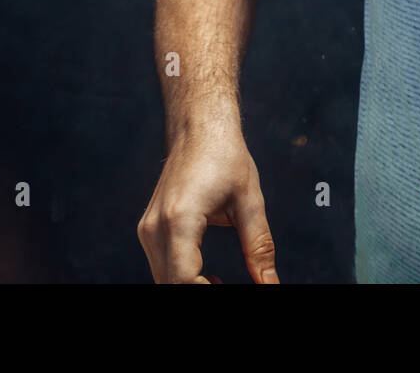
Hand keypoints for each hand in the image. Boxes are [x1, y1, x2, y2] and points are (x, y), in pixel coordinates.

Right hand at [138, 127, 279, 283]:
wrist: (199, 127)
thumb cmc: (226, 157)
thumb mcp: (250, 201)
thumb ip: (259, 246)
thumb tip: (271, 283)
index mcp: (180, 219)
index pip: (184, 279)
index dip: (206, 293)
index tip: (229, 288)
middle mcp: (155, 226)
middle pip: (170, 283)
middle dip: (199, 291)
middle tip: (228, 285)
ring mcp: (148, 228)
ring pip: (162, 279)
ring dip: (189, 287)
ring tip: (221, 282)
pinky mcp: (148, 228)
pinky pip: (161, 265)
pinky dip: (181, 277)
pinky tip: (208, 276)